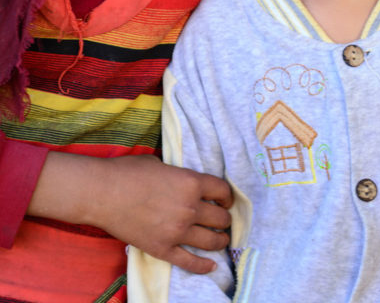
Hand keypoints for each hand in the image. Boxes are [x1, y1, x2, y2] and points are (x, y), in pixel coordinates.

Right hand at [86, 155, 233, 274]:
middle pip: (221, 218)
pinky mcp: (162, 249)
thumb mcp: (161, 165)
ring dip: (220, 240)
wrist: (100, 194)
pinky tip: (212, 266)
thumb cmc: (127, 173)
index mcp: (192, 183)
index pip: (223, 191)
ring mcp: (177, 231)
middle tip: (221, 221)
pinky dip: (203, 266)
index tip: (225, 201)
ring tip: (221, 240)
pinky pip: (189, 262)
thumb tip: (181, 181)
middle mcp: (190, 207)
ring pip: (212, 240)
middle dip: (224, 220)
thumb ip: (177, 176)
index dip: (228, 197)